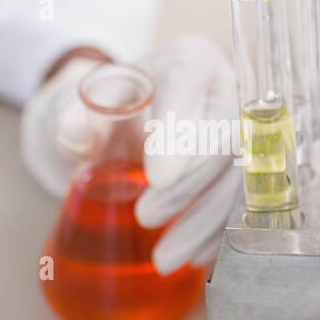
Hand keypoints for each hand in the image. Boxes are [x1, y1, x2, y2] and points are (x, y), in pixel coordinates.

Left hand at [20, 36, 240, 274]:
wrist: (140, 115)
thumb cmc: (120, 103)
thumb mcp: (92, 102)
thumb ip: (77, 117)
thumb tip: (72, 137)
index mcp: (189, 61)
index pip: (189, 86)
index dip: (178, 131)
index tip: (154, 177)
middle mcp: (227, 91)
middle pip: (225, 137)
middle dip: (189, 186)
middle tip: (144, 218)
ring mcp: (245, 132)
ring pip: (239, 177)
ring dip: (204, 222)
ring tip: (164, 258)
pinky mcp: (247, 169)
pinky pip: (243, 204)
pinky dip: (218, 234)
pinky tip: (194, 258)